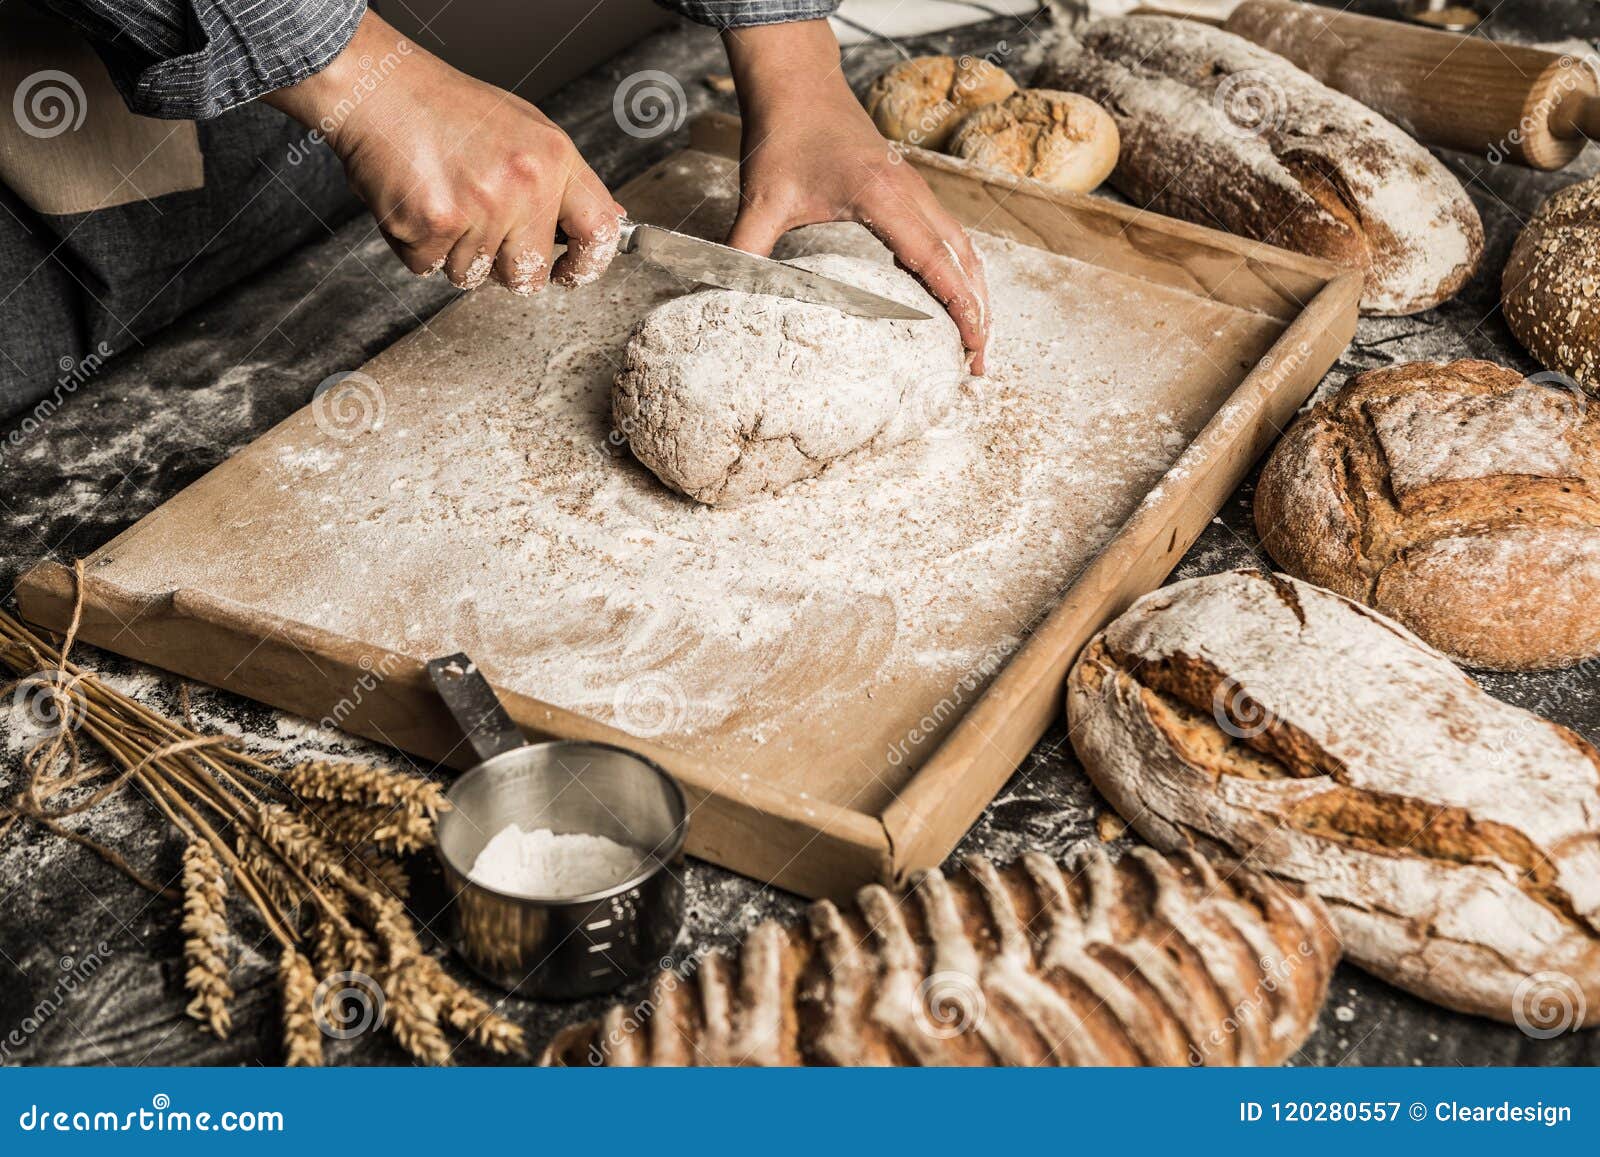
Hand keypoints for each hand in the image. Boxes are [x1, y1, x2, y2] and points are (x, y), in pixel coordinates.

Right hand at [262, 11, 623, 292]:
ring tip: (443, 199)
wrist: (379, 87)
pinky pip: (431, 267)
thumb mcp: (526, 129)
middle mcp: (523, 184)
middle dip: (505, 269)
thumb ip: (563, 180)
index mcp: (553, 158)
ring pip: (474, 275)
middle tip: (483, 234)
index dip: (588, 265)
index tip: (571, 273)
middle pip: (530, 274)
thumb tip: (608, 220)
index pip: (600, 230)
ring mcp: (478, 208)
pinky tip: (417, 203)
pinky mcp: (433, 225)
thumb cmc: (447, 108)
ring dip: (454, 252)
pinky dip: (419, 246)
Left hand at [723, 21, 989, 371]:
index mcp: (883, 196)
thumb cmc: (782, 134)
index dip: (959, 306)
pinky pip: (948, 233)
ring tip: (979, 336)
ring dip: (976, 290)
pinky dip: (960, 267)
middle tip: (978, 362)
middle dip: (978, 312)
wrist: (796, 82)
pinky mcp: (909, 187)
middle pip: (963, 260)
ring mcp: (915, 187)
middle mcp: (910, 191)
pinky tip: (954, 293)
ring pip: (963, 246)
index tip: (973, 345)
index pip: (935, 261)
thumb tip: (725, 298)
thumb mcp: (761, 199)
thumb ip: (744, 251)